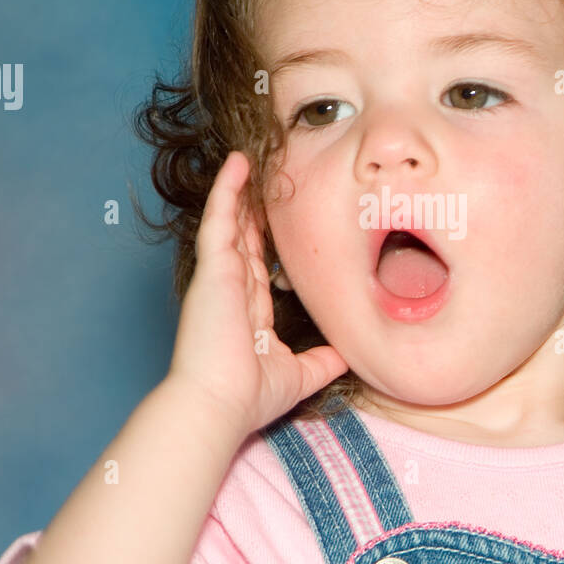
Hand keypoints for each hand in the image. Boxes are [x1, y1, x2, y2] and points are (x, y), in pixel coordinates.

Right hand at [166, 150, 349, 437]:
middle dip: (255, 209)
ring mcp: (221, 276)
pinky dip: (227, 190)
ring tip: (250, 159)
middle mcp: (234, 289)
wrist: (219, 404)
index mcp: (251, 312)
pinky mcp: (213, 268)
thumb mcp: (301, 374)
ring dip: (240, 191)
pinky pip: (220, 219)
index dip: (269, 242)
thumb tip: (350, 355)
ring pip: (233, 222)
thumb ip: (324, 362)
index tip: (281, 222)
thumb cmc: (249, 396)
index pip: (262, 267)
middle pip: (246, 238)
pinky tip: (237, 163)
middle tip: (267, 178)